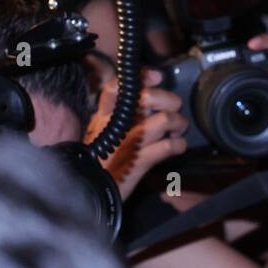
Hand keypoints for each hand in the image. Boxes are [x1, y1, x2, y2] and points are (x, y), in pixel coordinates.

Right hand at [85, 68, 187, 199]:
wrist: (88, 190)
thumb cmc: (98, 158)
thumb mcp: (101, 128)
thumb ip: (116, 109)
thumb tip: (141, 90)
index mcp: (106, 114)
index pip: (119, 86)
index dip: (142, 77)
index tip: (156, 77)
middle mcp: (119, 124)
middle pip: (150, 97)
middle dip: (170, 101)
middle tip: (172, 111)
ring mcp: (130, 142)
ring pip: (166, 119)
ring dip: (178, 124)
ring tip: (176, 131)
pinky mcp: (140, 161)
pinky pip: (170, 146)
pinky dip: (179, 146)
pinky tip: (175, 148)